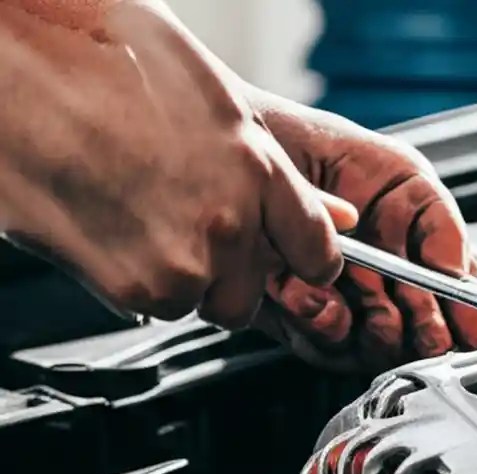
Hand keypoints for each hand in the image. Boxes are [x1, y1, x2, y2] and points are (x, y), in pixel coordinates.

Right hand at [0, 0, 352, 327]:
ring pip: (201, 303)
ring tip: (137, 215)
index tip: (295, 262)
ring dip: (178, 277)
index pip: (319, 253)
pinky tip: (107, 224)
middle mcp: (230, 222)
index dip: (306, 262)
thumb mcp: (214, 97)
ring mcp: (181, 260)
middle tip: (187, 228)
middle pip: (254, 292)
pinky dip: (132, 280)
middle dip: (228, 272)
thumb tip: (335, 212)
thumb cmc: (103, 54)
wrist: (15, 59)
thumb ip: (273, 167)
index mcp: (260, 168)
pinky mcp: (129, 287)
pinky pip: (151, 308)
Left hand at [247, 91, 476, 371]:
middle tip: (427, 325)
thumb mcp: (402, 172)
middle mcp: (386, 282)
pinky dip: (324, 323)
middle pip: (427, 332)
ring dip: (377, 327)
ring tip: (368, 299)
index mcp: (418, 247)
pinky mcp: (300, 321)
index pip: (462, 291)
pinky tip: (316, 296)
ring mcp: (346, 305)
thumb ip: (441, 223)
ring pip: (380, 346)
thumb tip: (461, 273)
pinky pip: (326, 344)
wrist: (235, 148)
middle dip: (427, 329)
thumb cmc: (313, 148)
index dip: (473, 315)